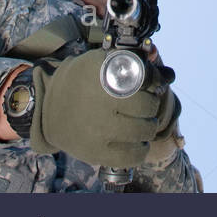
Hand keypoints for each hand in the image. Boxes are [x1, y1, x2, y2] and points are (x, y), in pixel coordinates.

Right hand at [27, 49, 170, 168]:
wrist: (48, 106)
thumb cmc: (82, 81)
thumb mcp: (100, 60)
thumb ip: (131, 62)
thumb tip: (168, 74)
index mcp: (104, 75)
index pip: (147, 78)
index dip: (153, 81)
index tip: (148, 85)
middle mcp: (101, 102)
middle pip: (148, 106)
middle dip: (151, 105)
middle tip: (145, 106)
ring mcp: (98, 129)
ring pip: (144, 130)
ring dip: (148, 126)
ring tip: (142, 123)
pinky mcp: (96, 152)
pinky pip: (132, 155)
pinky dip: (140, 149)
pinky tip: (136, 142)